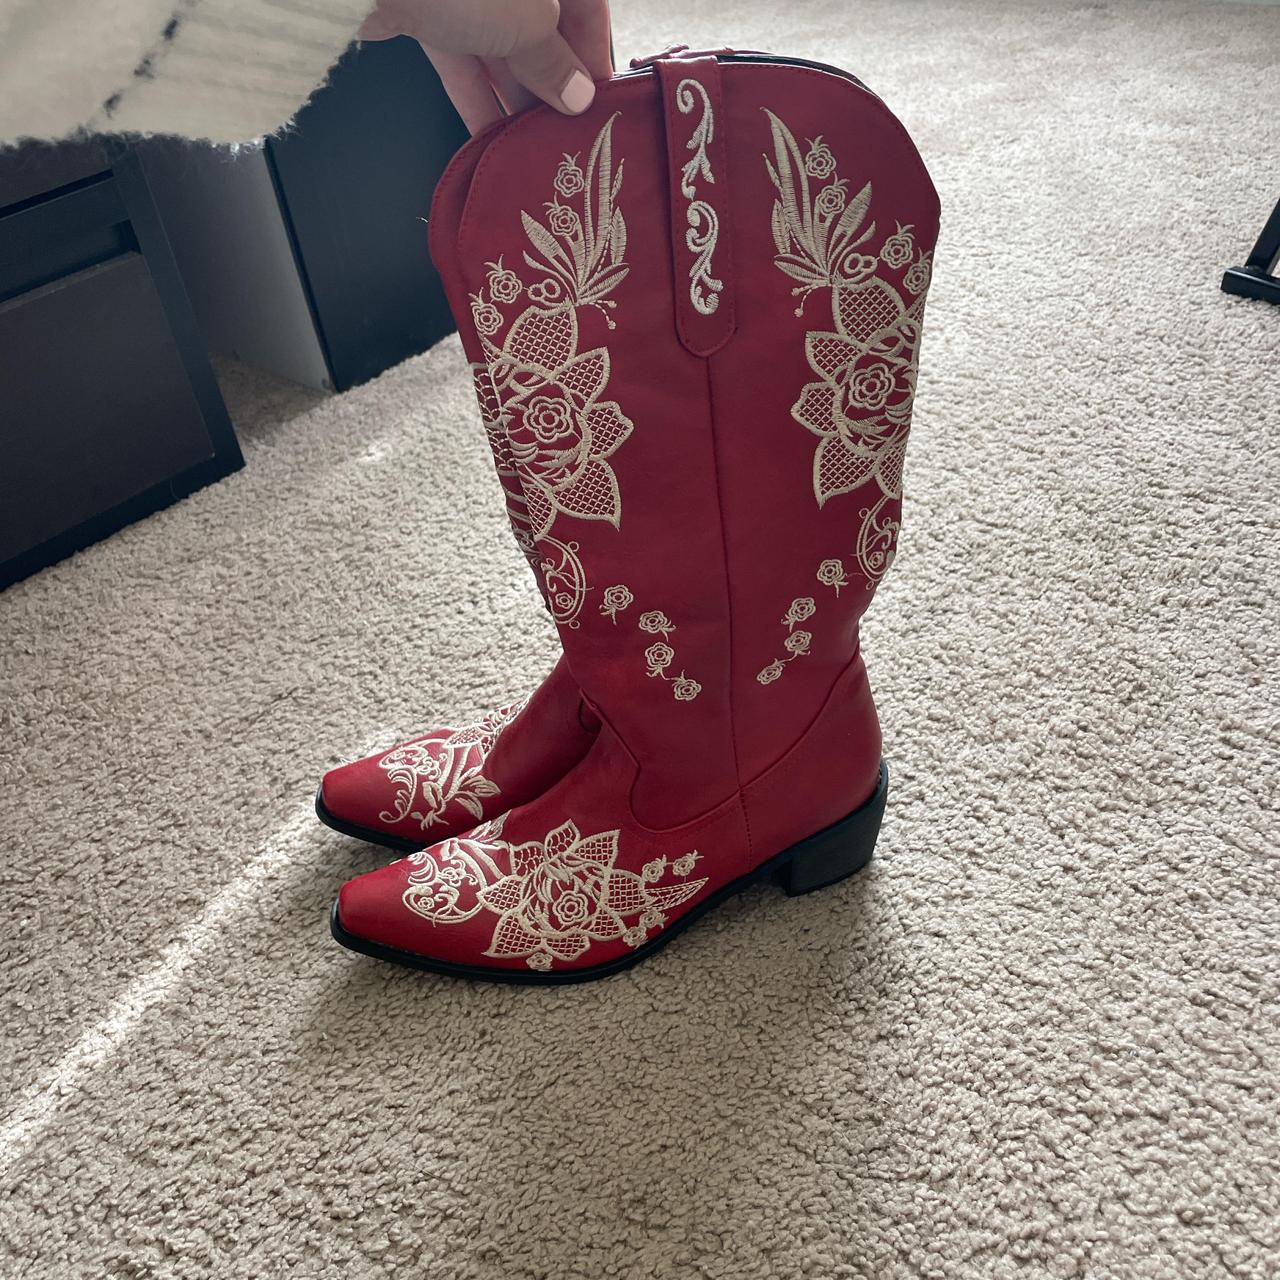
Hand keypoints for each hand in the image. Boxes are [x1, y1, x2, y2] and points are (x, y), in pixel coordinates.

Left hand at [359, 0, 611, 132]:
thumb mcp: (529, 25)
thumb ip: (555, 64)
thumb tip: (577, 96)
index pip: (587, 8)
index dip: (595, 54)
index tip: (601, 102)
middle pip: (542, 31)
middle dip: (553, 84)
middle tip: (565, 134)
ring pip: (500, 49)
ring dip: (515, 99)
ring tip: (529, 146)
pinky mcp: (427, 11)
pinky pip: (461, 61)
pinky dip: (474, 98)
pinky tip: (488, 140)